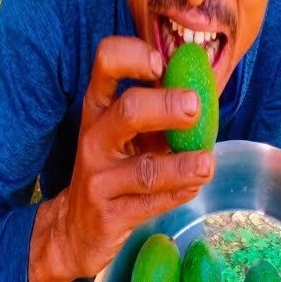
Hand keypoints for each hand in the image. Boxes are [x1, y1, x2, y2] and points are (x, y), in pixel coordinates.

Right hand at [30, 37, 213, 281]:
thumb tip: (205, 84)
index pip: (106, 63)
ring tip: (205, 164)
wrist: (75, 226)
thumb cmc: (113, 169)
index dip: (134, 55)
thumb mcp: (127, 133)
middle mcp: (94, 138)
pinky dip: (178, 194)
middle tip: (194, 108)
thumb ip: (158, 109)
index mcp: (99, 108)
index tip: (160, 65)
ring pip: (145, 169)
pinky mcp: (109, 214)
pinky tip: (192, 187)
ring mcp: (99, 178)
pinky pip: (151, 203)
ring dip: (182, 165)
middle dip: (166, 107)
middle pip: (128, 111)